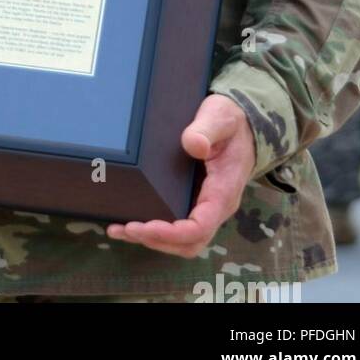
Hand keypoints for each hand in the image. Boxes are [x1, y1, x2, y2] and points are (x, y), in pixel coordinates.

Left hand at [105, 94, 255, 257]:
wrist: (241, 123)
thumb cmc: (229, 121)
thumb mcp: (219, 118)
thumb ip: (206, 130)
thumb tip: (194, 145)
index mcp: (223, 191)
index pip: (200, 226)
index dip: (173, 232)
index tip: (147, 226)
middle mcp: (216, 206)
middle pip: (189, 242)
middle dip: (157, 240)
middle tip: (124, 229)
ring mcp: (205, 206)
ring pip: (183, 240)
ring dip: (152, 240)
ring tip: (118, 230)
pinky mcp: (194, 201)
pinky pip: (178, 226)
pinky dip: (154, 231)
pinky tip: (129, 223)